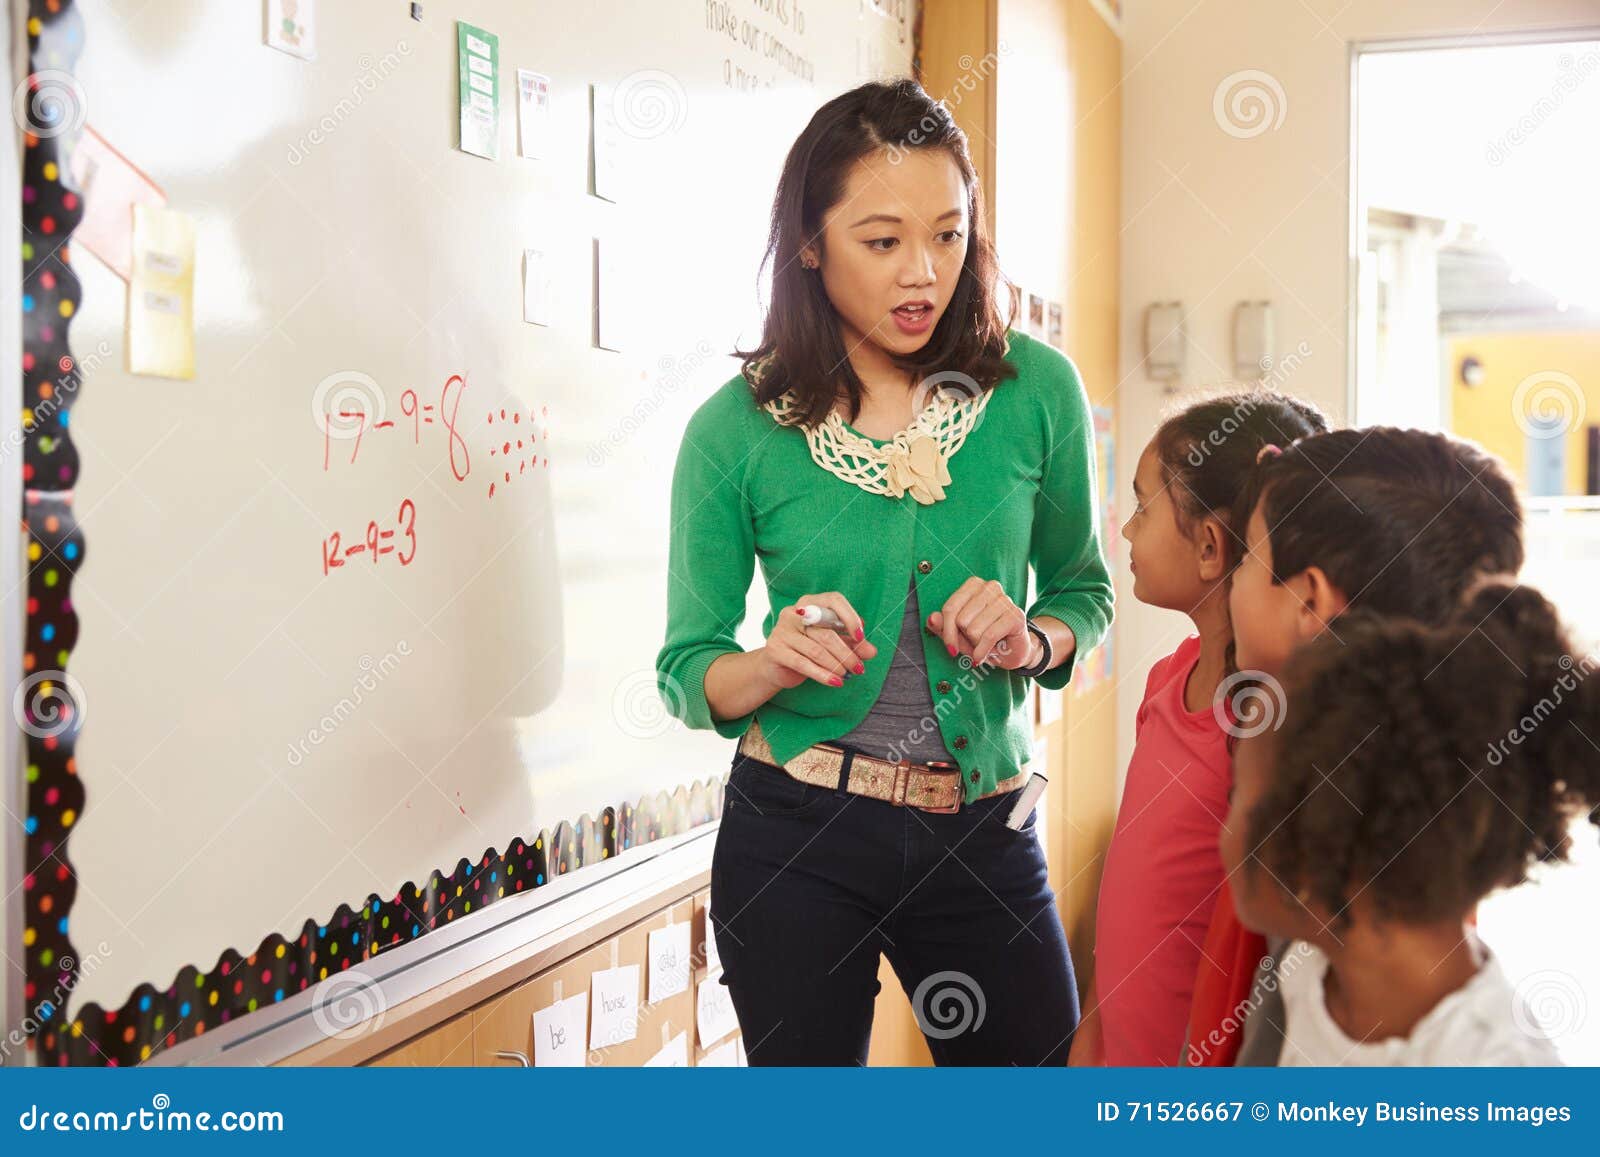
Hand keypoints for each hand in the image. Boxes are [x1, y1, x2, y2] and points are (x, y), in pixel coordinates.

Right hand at [758, 592, 878, 689]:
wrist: (776, 667)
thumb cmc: (806, 650)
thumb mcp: (833, 644)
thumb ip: (852, 644)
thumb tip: (872, 651)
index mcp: (810, 603)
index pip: (833, 600)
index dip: (850, 617)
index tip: (861, 637)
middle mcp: (794, 613)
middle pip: (827, 632)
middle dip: (847, 652)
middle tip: (859, 668)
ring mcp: (782, 631)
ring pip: (817, 650)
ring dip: (836, 665)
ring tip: (847, 675)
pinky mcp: (775, 650)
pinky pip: (803, 664)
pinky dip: (823, 675)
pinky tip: (836, 682)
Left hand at [926, 577, 1035, 669]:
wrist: (1013, 652)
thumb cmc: (984, 639)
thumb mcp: (960, 635)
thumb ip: (943, 627)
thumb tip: (931, 619)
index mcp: (974, 585)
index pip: (950, 608)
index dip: (947, 632)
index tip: (950, 647)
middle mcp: (990, 587)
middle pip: (961, 620)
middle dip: (965, 638)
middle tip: (975, 642)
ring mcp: (1005, 600)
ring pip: (974, 629)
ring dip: (976, 645)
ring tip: (984, 644)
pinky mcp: (1015, 616)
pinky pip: (988, 637)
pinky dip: (982, 652)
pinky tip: (983, 656)